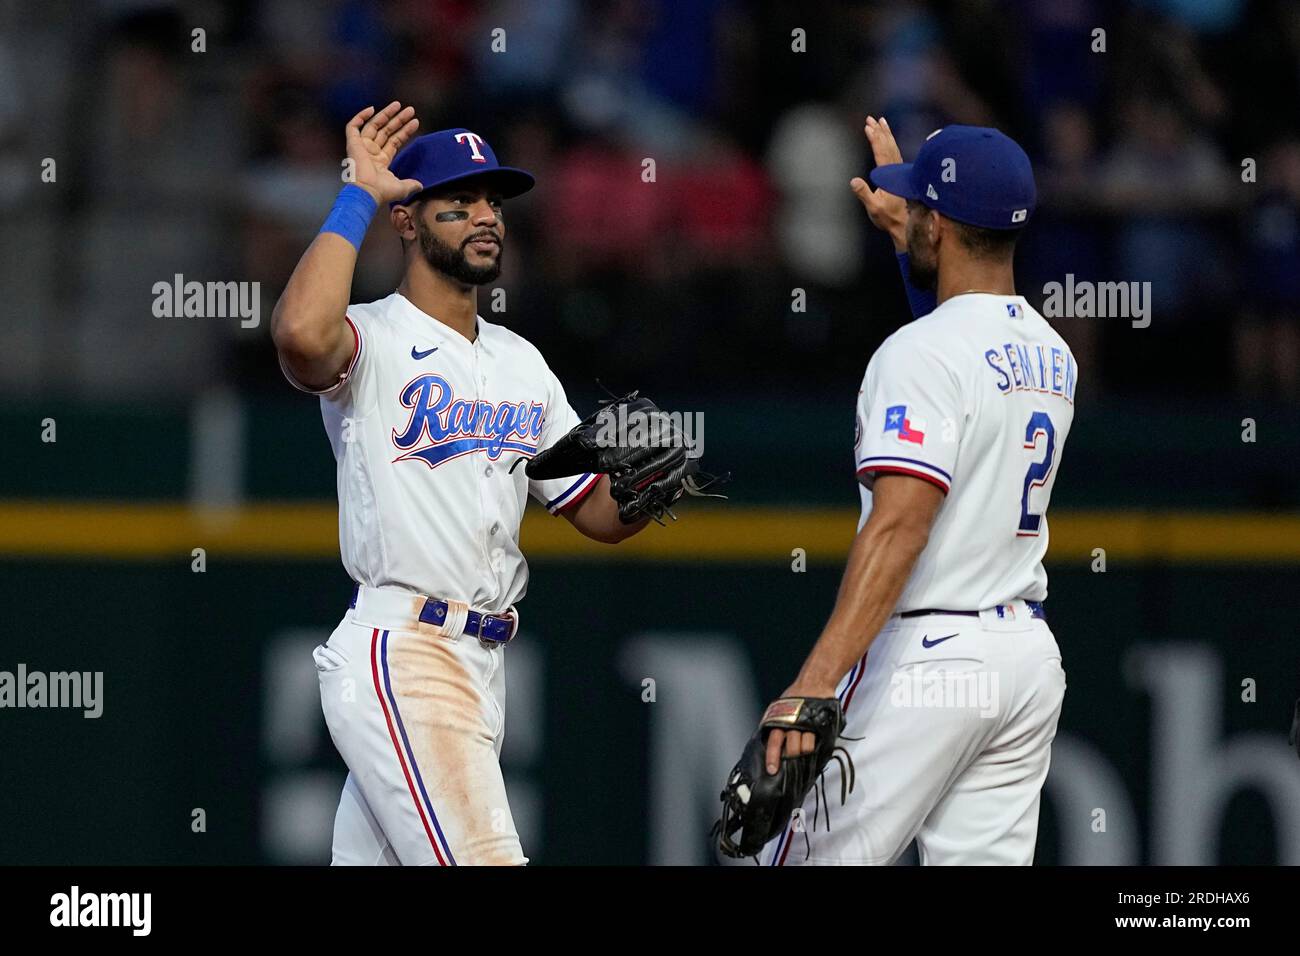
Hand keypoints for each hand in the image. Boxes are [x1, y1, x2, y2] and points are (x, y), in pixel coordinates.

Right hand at [344, 101, 423, 203]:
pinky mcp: (352, 144)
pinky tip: (372, 109)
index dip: (405, 131)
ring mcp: (362, 147)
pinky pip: (352, 126)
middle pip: (386, 130)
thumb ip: (411, 184)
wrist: (367, 192)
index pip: (395, 140)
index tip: (416, 121)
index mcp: (381, 160)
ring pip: (373, 125)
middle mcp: (371, 152)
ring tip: (399, 105)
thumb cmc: (382, 192)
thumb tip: (421, 186)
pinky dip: (360, 117)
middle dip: (398, 119)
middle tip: (410, 109)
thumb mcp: (402, 188)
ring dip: (385, 114)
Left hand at [763, 683, 837, 773]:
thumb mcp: (779, 709)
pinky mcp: (821, 726)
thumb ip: (774, 725)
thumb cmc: (794, 699)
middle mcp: (793, 724)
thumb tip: (766, 743)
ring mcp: (808, 725)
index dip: (772, 757)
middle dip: (791, 758)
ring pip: (806, 748)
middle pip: (791, 749)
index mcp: (780, 721)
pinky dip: (816, 748)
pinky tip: (816, 747)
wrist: (813, 683)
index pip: (774, 742)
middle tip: (792, 762)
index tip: (772, 770)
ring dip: (804, 753)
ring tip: (804, 752)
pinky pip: (819, 743)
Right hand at [849, 115, 907, 252]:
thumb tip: (853, 181)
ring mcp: (899, 172)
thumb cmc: (888, 218)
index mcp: (888, 175)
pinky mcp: (899, 175)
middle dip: (879, 131)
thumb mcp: (873, 208)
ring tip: (881, 122)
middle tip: (871, 118)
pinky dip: (890, 143)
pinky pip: (895, 153)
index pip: (881, 152)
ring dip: (886, 134)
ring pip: (893, 147)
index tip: (868, 127)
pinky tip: (887, 139)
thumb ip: (864, 194)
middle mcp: (895, 171)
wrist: (906, 224)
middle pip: (887, 145)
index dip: (874, 139)